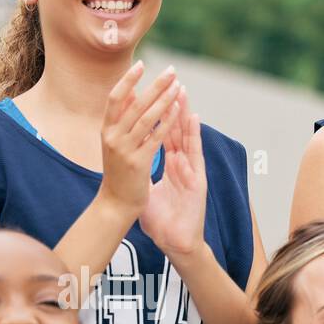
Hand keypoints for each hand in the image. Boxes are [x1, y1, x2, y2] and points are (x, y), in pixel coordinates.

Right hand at [99, 61, 181, 216]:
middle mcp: (112, 137)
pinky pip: (156, 137)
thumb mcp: (114, 143)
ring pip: (147, 118)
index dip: (127, 80)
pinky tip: (179, 109)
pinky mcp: (138, 163)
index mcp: (106, 130)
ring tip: (178, 85)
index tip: (142, 64)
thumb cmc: (118, 172)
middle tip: (171, 70)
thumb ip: (120, 120)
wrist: (115, 204)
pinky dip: (168, 121)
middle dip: (155, 85)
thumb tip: (127, 93)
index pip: (115, 98)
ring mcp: (124, 150)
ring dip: (164, 99)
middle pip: (134, 104)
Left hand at [139, 86, 207, 258]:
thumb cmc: (163, 221)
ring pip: (186, 135)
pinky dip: (193, 135)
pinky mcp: (197, 179)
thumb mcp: (147, 195)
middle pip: (174, 128)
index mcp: (170, 166)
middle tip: (167, 80)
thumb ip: (141, 179)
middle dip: (169, 104)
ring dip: (183, 112)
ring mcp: (189, 170)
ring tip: (181, 89)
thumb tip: (125, 171)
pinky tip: (193, 117)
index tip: (148, 96)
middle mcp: (181, 164)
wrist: (176, 242)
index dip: (155, 115)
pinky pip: (194, 153)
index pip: (161, 134)